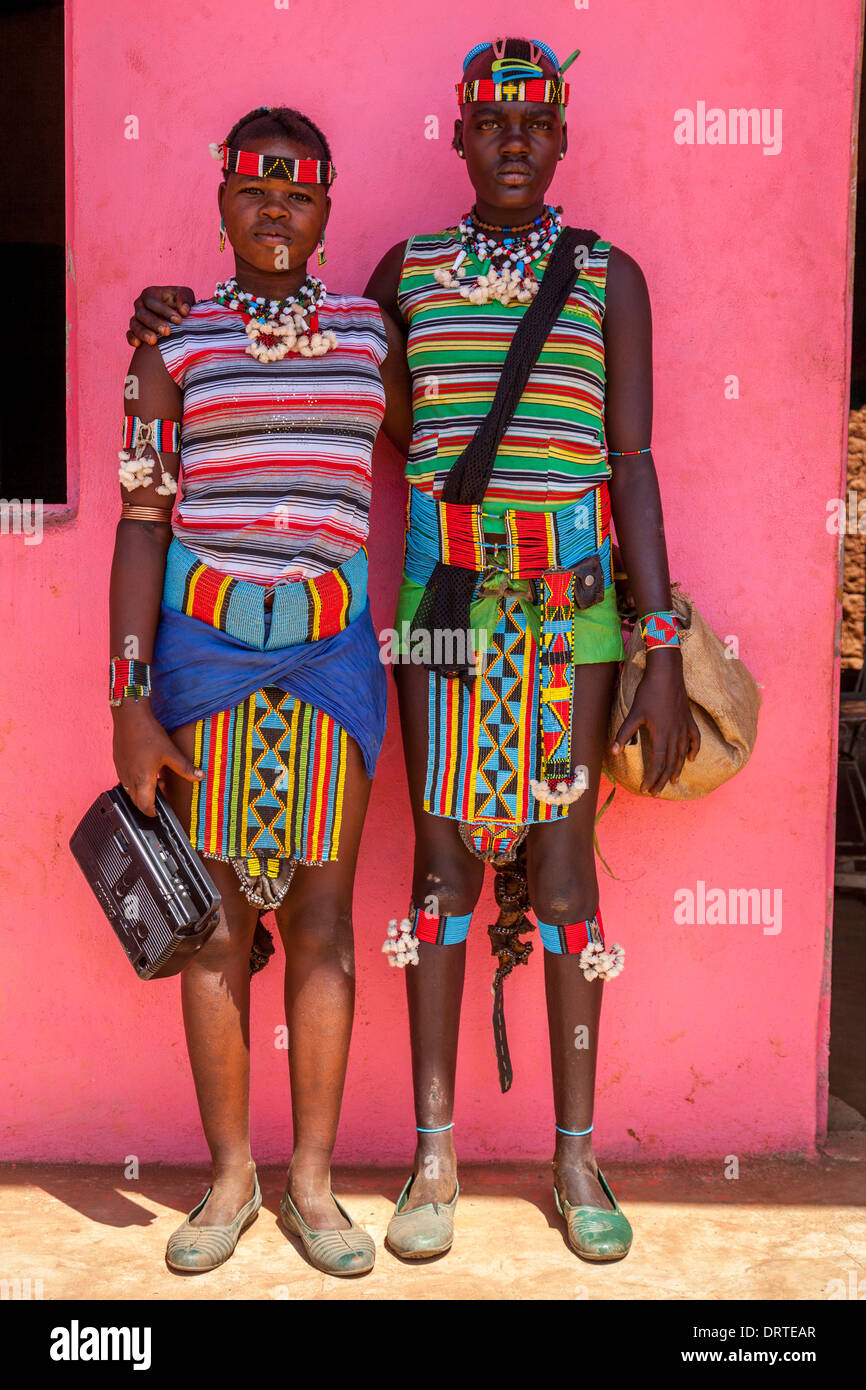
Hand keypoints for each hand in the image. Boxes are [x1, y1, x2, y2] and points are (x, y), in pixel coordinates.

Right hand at [112, 701, 203, 816]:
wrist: (129, 717)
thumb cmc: (148, 734)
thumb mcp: (170, 752)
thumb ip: (184, 768)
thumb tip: (199, 776)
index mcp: (142, 779)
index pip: (144, 806)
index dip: (152, 812)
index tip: (160, 812)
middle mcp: (129, 778)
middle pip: (136, 801)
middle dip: (148, 803)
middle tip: (161, 795)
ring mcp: (121, 771)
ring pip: (130, 791)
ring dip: (142, 791)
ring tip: (155, 780)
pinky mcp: (118, 763)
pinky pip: (126, 779)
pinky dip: (135, 781)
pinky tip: (146, 769)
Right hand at [127, 286, 194, 347]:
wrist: (178, 319)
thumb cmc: (181, 304)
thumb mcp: (186, 295)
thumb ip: (185, 299)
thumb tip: (183, 311)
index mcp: (150, 294)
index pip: (153, 302)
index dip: (165, 311)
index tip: (178, 320)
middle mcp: (140, 305)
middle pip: (142, 314)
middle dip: (154, 323)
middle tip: (167, 332)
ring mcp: (136, 318)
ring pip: (134, 324)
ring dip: (143, 333)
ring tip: (153, 341)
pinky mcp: (135, 331)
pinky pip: (130, 334)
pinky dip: (132, 339)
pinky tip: (138, 344)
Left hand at [610, 656, 700, 795]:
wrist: (667, 674)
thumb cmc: (649, 692)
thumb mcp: (634, 713)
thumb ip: (624, 733)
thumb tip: (613, 751)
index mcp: (661, 734)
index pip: (658, 763)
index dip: (652, 777)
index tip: (646, 788)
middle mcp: (675, 734)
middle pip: (671, 763)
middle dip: (662, 779)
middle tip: (656, 791)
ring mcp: (684, 727)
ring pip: (682, 754)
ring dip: (677, 769)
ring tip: (672, 781)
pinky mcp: (689, 720)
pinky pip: (695, 739)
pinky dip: (693, 750)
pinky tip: (691, 759)